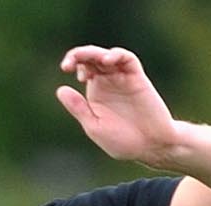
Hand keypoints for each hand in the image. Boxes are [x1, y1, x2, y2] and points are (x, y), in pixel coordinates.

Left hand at [55, 46, 180, 166]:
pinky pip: (128, 59)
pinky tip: (107, 60)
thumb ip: (78, 108)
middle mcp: (108, 81)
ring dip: (95, 53)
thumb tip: (60, 89)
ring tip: (85, 58)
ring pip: (108, 55)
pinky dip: (117, 55)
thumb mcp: (94, 125)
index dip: (72, 62)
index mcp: (95, 91)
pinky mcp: (138, 78)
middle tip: (68, 64)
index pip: (82, 67)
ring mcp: (123, 79)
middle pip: (92, 58)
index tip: (65, 69)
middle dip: (78, 55)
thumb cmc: (122, 140)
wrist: (150, 146)